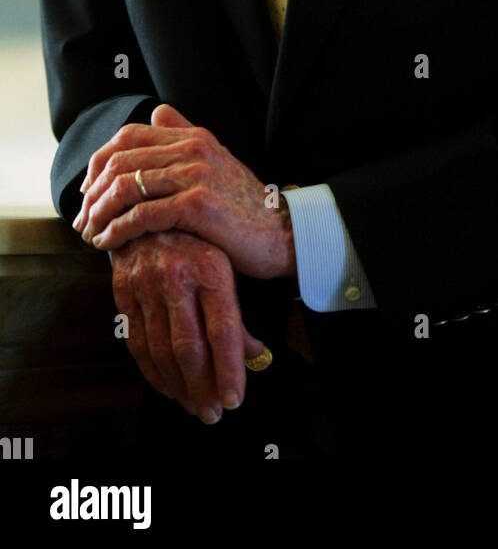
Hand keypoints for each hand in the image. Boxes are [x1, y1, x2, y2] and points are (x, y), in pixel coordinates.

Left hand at [73, 105, 295, 279]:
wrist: (283, 233)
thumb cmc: (246, 205)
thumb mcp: (217, 159)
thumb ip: (186, 133)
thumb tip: (158, 110)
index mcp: (194, 136)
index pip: (128, 136)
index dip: (98, 161)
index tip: (86, 190)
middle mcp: (192, 148)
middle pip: (119, 160)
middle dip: (90, 191)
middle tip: (81, 218)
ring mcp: (195, 175)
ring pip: (124, 186)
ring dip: (98, 213)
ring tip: (89, 233)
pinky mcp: (197, 205)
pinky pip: (141, 215)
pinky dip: (116, 230)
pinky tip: (107, 243)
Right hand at [111, 230, 265, 421]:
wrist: (152, 202)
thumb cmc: (201, 237)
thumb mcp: (228, 264)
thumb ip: (238, 312)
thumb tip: (255, 356)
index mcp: (211, 267)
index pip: (223, 331)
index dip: (229, 370)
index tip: (235, 401)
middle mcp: (177, 275)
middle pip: (190, 347)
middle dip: (203, 388)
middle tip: (213, 413)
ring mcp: (146, 283)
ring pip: (160, 350)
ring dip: (177, 386)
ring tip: (193, 406)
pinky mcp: (124, 290)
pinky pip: (136, 341)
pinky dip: (150, 370)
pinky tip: (166, 386)